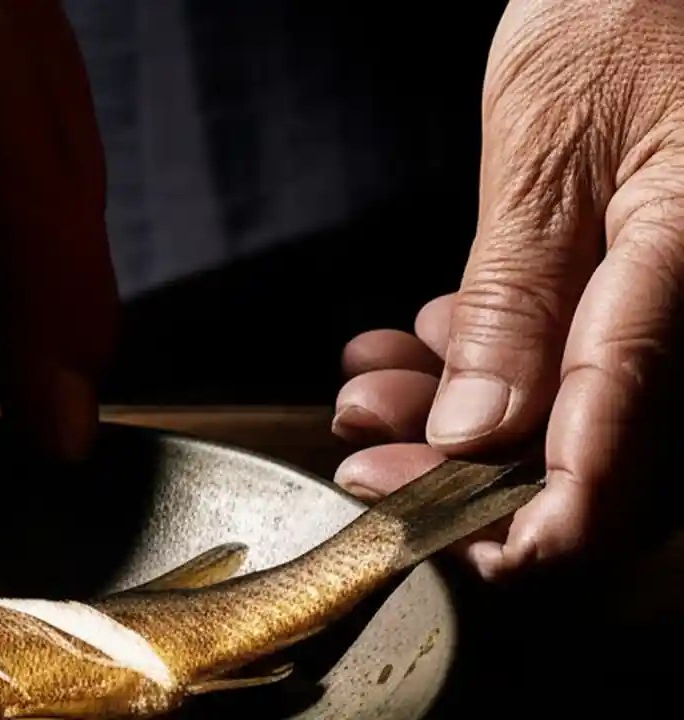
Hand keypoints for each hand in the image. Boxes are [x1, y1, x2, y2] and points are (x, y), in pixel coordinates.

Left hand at [331, 0, 680, 580]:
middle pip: (597, 467)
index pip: (618, 469)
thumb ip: (518, 298)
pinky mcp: (655, 290)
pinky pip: (582, 365)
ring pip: (579, 422)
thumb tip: (477, 432)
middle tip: (365, 456)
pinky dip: (492, 370)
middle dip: (463, 477)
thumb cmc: (631, 9)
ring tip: (371, 391)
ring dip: (460, 424)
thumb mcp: (550, 149)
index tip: (426, 544)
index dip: (522, 535)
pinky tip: (419, 346)